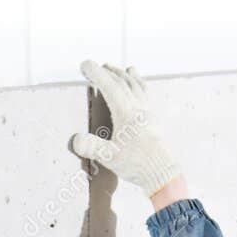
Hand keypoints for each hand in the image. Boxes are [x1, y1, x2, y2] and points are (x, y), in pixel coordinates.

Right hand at [72, 61, 181, 199]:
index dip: (96, 73)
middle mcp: (138, 106)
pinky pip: (147, 93)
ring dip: (125, 75)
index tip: (86, 64)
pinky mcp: (155, 117)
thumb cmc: (136, 164)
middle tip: (98, 67)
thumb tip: (75, 139)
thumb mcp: (109, 157)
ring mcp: (148, 110)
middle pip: (122, 81)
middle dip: (108, 72)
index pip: (109, 86)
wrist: (161, 171)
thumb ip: (91, 146)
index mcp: (125, 112)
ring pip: (136, 84)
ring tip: (121, 69)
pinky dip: (140, 84)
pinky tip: (140, 84)